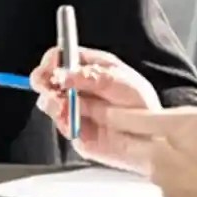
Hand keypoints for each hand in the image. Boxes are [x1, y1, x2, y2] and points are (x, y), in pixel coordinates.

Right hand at [30, 47, 160, 172]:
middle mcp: (79, 87)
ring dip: (52, 102)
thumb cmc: (143, 106)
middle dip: (44, 82)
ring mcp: (74, 108)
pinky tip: (73, 121)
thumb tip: (62, 74)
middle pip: (48, 78)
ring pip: (49, 101)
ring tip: (64, 105)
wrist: (152, 140)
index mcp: (90, 68)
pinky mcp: (75, 130)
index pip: (62, 56)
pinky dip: (64, 122)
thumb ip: (91, 77)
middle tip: (50, 88)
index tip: (51, 68)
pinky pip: (60, 125)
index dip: (53, 60)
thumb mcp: (121, 83)